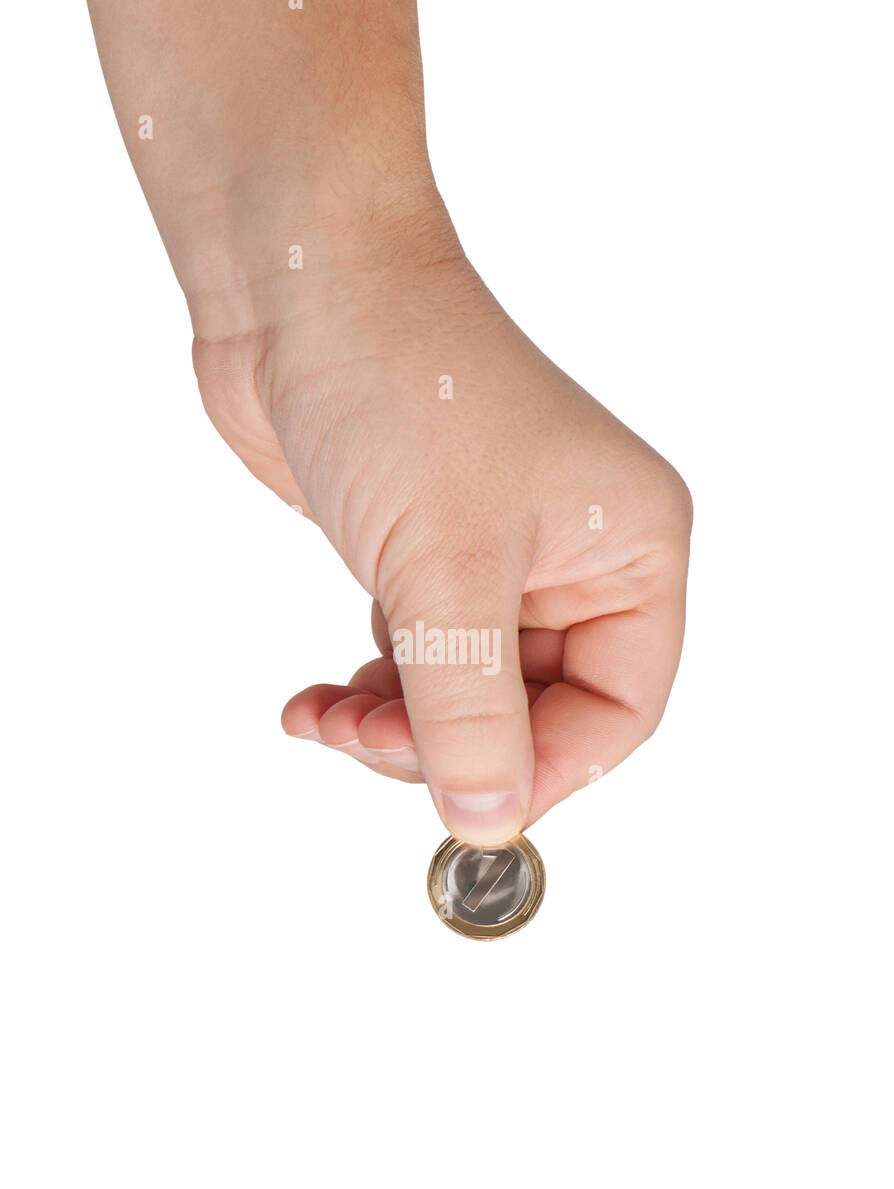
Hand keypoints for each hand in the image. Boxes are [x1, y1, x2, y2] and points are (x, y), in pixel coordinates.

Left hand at [195, 208, 691, 844]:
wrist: (302, 285)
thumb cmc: (405, 377)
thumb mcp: (447, 568)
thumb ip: (471, 710)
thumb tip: (489, 818)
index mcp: (634, 550)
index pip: (619, 711)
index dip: (545, 771)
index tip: (465, 804)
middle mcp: (578, 560)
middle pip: (537, 715)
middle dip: (447, 747)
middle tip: (369, 742)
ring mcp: (500, 561)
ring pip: (468, 698)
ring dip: (395, 728)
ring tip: (330, 718)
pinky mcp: (430, 559)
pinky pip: (417, 664)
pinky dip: (369, 693)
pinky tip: (316, 699)